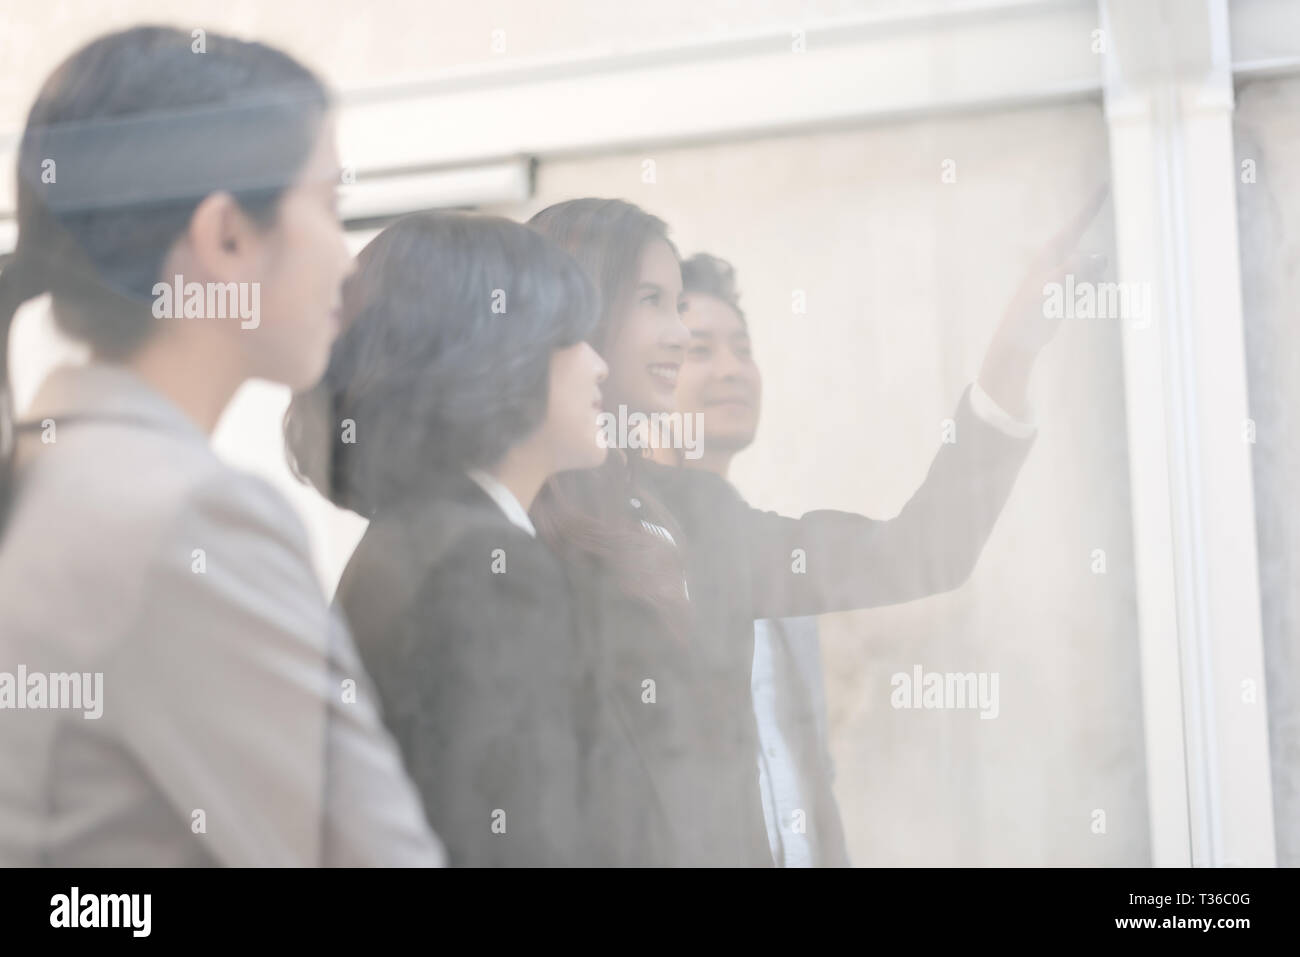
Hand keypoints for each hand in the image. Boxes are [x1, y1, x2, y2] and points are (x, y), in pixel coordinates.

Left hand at [977, 183, 1109, 418]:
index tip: (1108, 183)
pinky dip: (1084, 296)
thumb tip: (1090, 258)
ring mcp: (1067, 274)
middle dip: (1090, 271)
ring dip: (1088, 286)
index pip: (1078, 223)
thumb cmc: (1029, 311)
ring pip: (1094, 272)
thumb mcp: (1048, 289)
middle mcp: (1061, 258)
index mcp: (1052, 252)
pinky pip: (1090, 287)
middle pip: (1091, 254)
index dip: (1093, 204)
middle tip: (1068, 291)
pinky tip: (1065, 307)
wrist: (1021, 338)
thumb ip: (1069, 272)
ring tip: (1063, 302)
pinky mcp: (1071, 290)